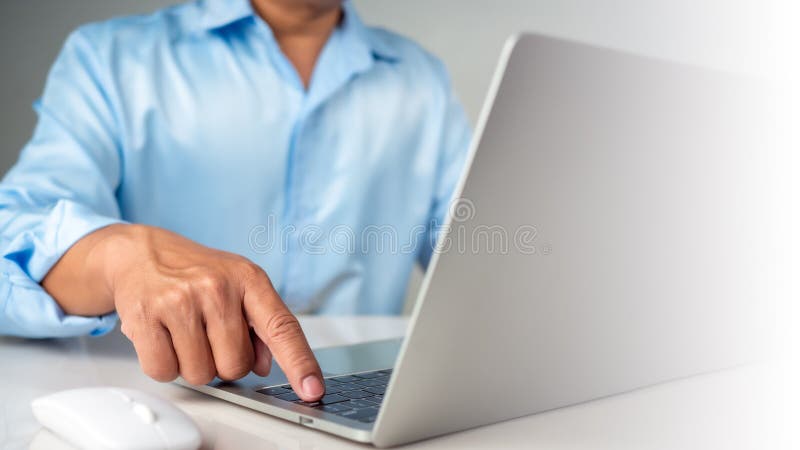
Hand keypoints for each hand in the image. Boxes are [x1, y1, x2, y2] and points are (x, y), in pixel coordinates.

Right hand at [43, 224, 324, 401]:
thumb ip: (261, 326)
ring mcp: (180, 300)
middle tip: (209, 334)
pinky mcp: (146, 316)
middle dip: (224, 361)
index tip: (312, 389)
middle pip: (236, 365)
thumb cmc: (197, 273)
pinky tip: (163, 336)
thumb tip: (267, 365)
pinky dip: (164, 364)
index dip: (299, 362)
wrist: (142, 253)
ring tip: (184, 332)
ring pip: (201, 373)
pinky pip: (164, 371)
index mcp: (249, 279)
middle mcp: (217, 287)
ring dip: (193, 364)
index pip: (282, 327)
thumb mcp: (239, 286)